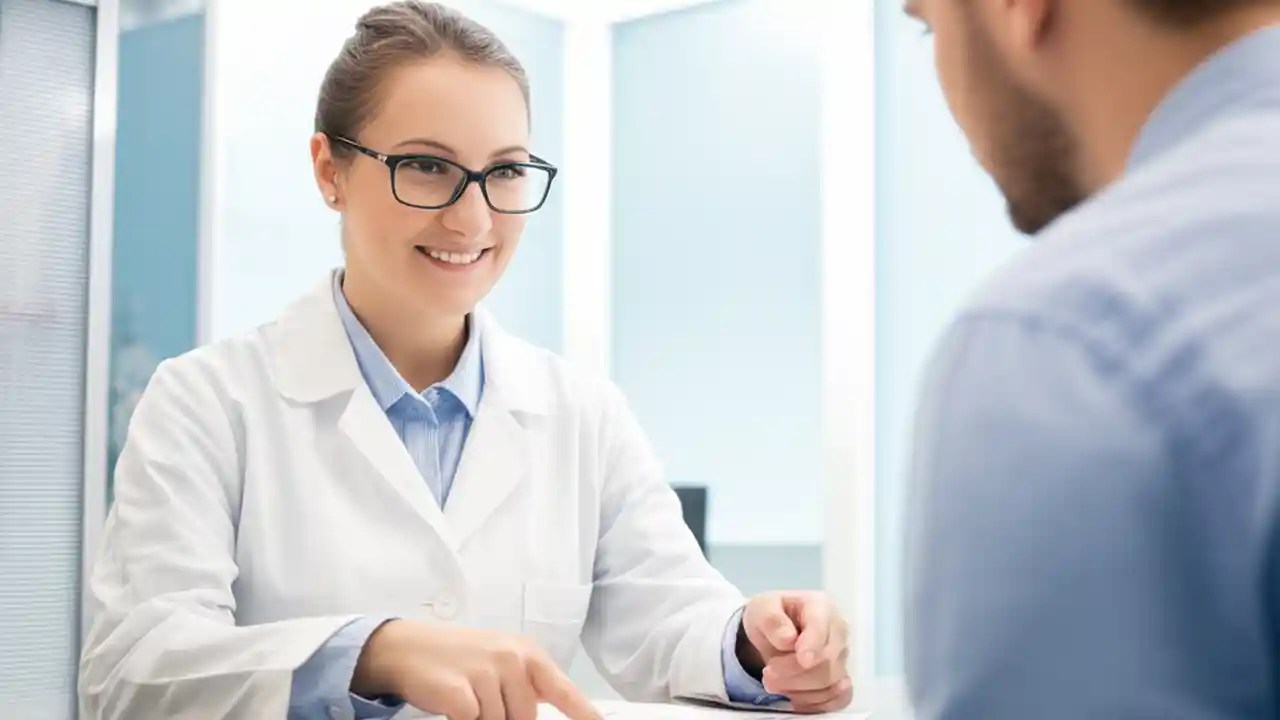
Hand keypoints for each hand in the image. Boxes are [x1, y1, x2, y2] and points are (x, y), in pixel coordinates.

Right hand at [352, 620, 601, 719]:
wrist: (408, 647)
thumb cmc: (459, 657)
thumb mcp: (501, 660)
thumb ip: (529, 684)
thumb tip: (544, 710)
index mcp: (527, 653)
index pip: (564, 690)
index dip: (584, 713)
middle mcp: (511, 659)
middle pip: (525, 718)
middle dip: (505, 717)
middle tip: (481, 698)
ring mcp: (486, 673)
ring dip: (481, 717)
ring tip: (466, 696)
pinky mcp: (460, 693)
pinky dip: (463, 718)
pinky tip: (453, 701)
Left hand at [740, 592, 851, 713]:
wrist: (773, 632)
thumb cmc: (771, 615)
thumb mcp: (761, 608)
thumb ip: (772, 620)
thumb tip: (788, 639)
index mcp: (821, 606)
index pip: (822, 626)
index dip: (814, 644)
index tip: (802, 660)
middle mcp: (838, 631)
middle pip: (828, 660)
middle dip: (795, 672)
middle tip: (767, 674)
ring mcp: (842, 657)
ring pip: (831, 683)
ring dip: (799, 690)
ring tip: (772, 683)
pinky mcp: (840, 679)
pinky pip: (838, 699)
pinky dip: (814, 703)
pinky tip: (793, 698)